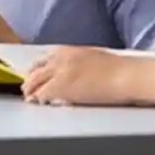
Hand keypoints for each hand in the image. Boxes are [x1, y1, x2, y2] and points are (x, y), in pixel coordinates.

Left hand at [21, 46, 136, 106]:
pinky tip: (40, 102)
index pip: (43, 60)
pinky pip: (43, 94)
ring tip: (30, 97)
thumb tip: (70, 72)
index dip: (37, 70)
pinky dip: (39, 98)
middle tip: (27, 89)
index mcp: (67, 51)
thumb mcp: (91, 57)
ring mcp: (59, 72)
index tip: (35, 76)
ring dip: (31, 90)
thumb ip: (75, 62)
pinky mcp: (62, 87)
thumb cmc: (118, 69)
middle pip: (36, 70)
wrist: (127, 75)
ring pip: (35, 82)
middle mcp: (60, 59)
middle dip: (30, 81)